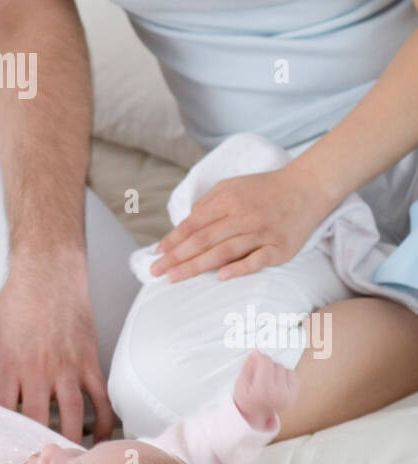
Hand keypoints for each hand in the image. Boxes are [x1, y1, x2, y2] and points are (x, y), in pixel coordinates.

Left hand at [0, 253, 114, 443]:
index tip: (4, 452)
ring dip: (70, 442)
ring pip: (72, 418)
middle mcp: (36, 372)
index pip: (2, 412)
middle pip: (36, 422)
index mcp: (7, 367)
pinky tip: (100, 437)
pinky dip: (104, 423)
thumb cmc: (17, 303)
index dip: (2, 435)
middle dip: (36, 447)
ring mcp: (66, 369)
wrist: (48, 274)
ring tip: (69, 462)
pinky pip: (100, 400)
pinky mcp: (89, 363)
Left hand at [149, 165, 331, 282]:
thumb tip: (186, 223)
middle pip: (203, 240)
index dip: (173, 240)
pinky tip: (221, 277)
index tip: (156, 254)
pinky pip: (257, 260)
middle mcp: (242, 215)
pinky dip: (239, 268)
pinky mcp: (280, 247)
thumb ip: (209, 203)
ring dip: (196, 266)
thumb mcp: (233, 185)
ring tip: (175, 278)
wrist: (307, 187)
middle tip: (156, 272)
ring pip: (224, 251)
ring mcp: (262, 232)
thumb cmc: (265, 189)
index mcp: (227, 200)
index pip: (193, 224)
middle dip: (176, 257)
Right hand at [233, 349, 298, 431]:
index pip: (266, 362)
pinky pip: (293, 375)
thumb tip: (256, 353)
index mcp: (262, 390)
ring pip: (284, 368)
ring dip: (276, 370)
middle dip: (267, 366)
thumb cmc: (247, 400)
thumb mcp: (240, 384)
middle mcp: (278, 393)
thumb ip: (247, 367)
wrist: (256, 417)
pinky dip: (285, 375)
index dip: (259, 357)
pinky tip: (277, 382)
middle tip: (259, 375)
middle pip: (275, 364)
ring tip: (268, 380)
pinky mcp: (294, 396)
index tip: (255, 359)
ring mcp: (288, 395)